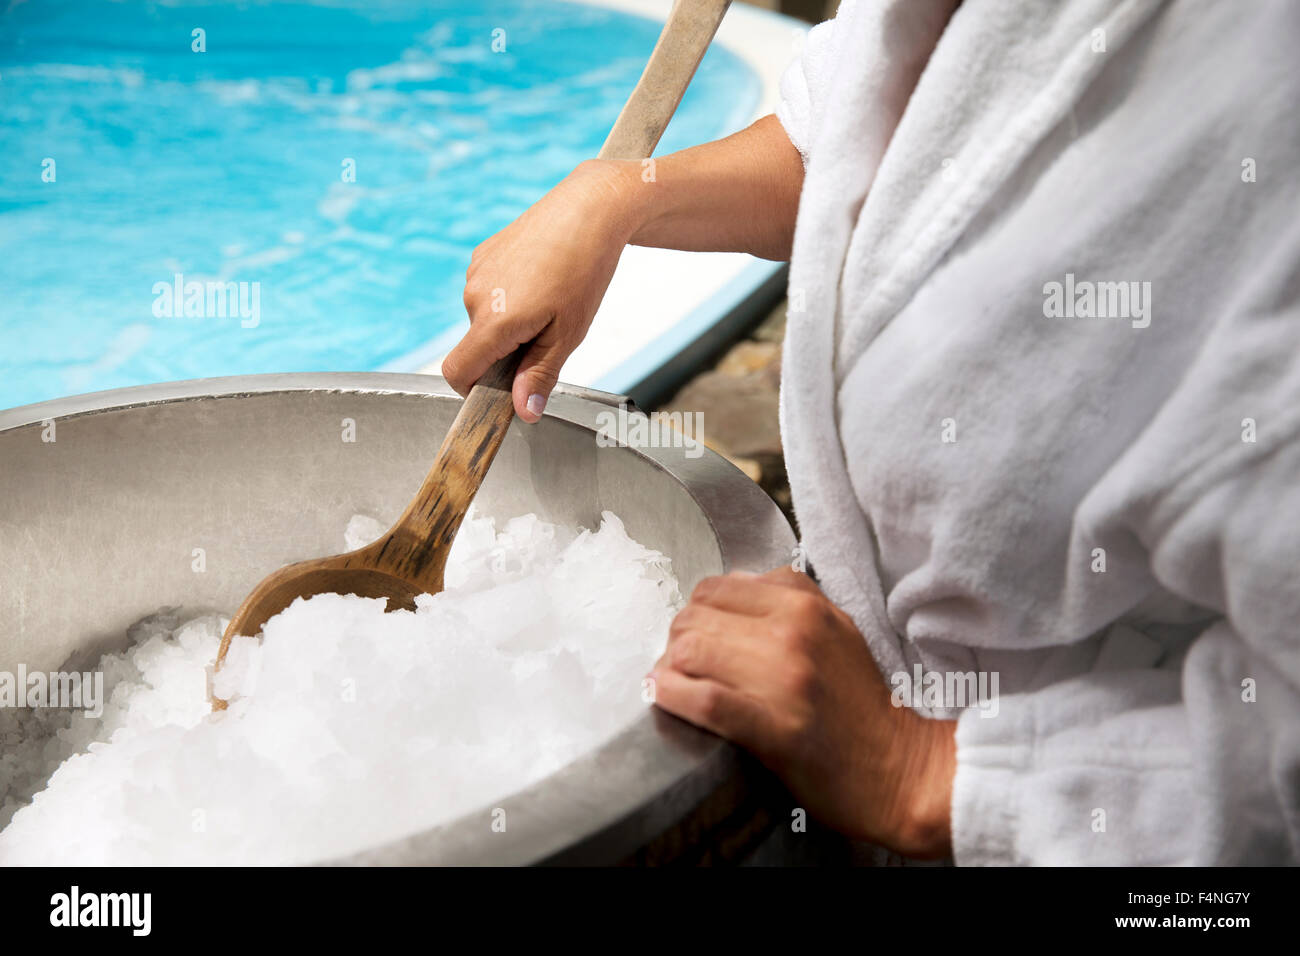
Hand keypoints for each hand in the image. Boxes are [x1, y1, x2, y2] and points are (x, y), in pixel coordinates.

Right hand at [442, 159, 641, 421]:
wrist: (588, 209)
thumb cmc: (584, 271)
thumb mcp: (568, 334)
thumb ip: (539, 375)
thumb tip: (522, 413)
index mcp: (493, 321)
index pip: (456, 373)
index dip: (475, 391)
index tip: (503, 390)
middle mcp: (474, 296)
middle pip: (476, 347)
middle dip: (505, 353)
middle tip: (550, 334)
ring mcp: (475, 272)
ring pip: (483, 319)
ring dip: (508, 324)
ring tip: (549, 300)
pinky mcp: (481, 254)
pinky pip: (487, 293)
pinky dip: (508, 298)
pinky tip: (540, 279)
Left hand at [649, 567, 956, 857]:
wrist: (900, 769)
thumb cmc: (861, 706)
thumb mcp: (836, 629)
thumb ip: (787, 600)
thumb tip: (731, 589)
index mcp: (805, 606)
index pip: (715, 588)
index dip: (694, 612)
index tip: (696, 636)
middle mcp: (793, 633)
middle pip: (695, 618)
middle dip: (676, 642)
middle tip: (680, 667)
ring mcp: (783, 680)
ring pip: (690, 652)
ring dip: (669, 670)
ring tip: (672, 685)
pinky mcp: (774, 728)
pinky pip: (703, 700)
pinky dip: (672, 697)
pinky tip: (666, 699)